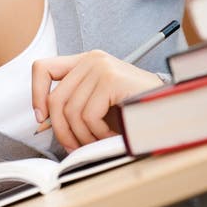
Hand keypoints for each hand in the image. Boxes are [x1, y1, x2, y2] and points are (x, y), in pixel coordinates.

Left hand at [31, 50, 161, 149]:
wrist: (170, 109)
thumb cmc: (135, 110)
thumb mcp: (98, 104)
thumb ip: (73, 104)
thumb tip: (42, 122)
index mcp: (85, 61)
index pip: (43, 68)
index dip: (36, 94)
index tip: (41, 119)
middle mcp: (91, 59)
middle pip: (55, 98)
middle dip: (61, 130)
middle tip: (74, 147)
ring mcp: (101, 67)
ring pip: (71, 111)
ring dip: (84, 136)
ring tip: (100, 140)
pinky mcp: (111, 79)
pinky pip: (89, 116)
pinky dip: (98, 134)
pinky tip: (112, 135)